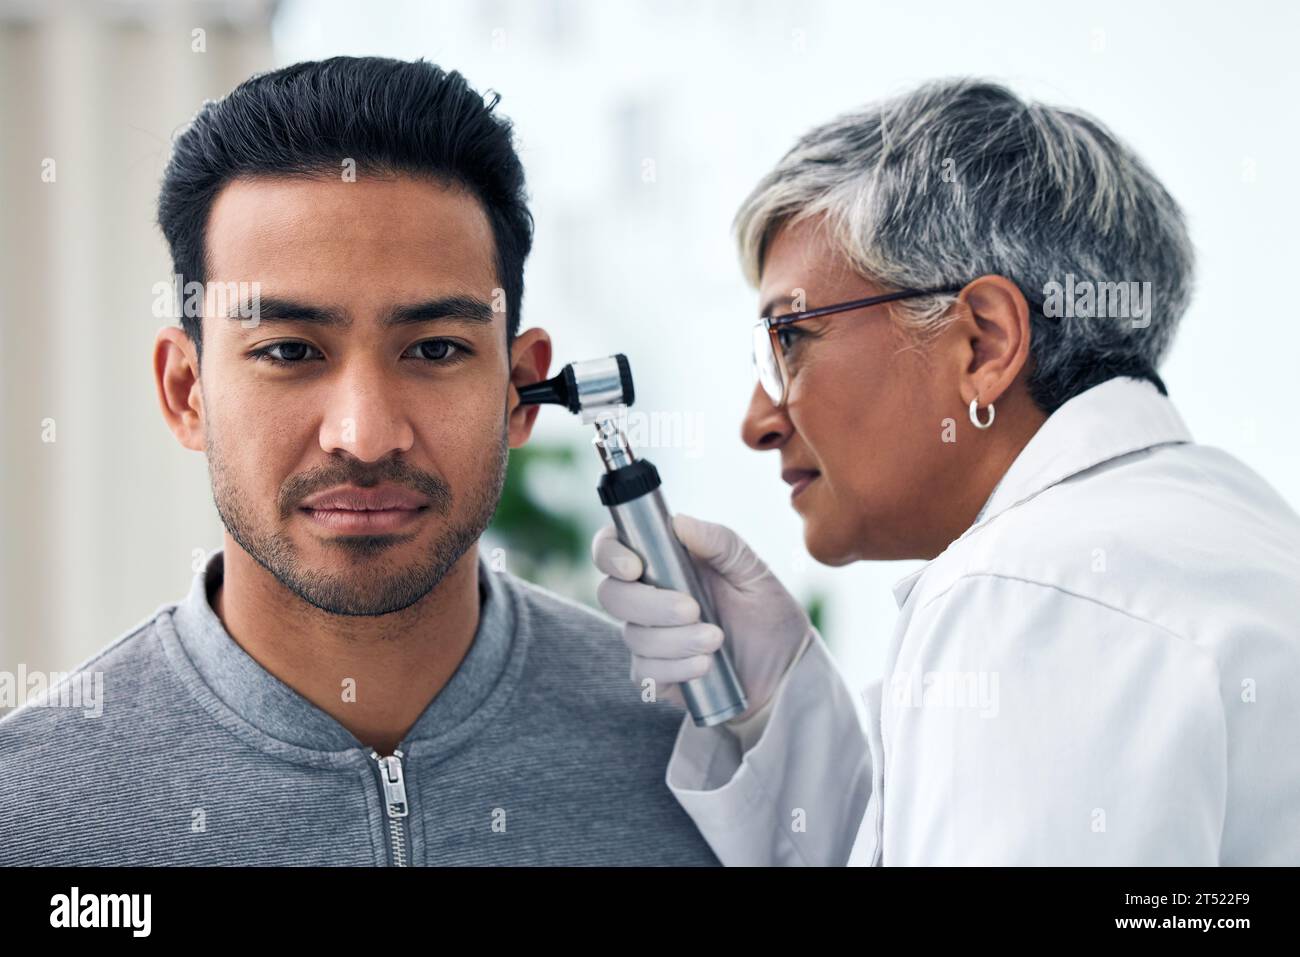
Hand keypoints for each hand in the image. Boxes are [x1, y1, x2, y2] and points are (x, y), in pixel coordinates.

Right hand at [591, 513, 813, 722]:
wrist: (787, 671)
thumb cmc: (768, 613)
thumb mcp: (752, 571)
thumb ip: (719, 542)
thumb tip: (680, 522)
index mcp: (664, 562)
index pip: (612, 549)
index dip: (609, 554)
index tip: (634, 567)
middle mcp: (649, 597)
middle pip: (611, 595)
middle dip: (650, 604)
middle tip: (693, 609)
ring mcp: (649, 637)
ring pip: (633, 635)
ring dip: (674, 640)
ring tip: (716, 639)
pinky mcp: (657, 674)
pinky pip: (646, 672)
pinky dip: (676, 668)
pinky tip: (706, 666)